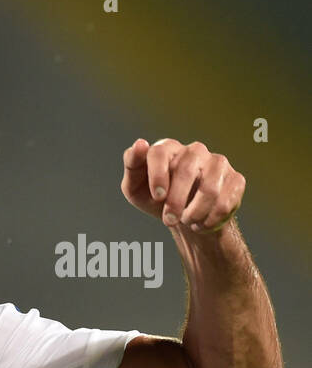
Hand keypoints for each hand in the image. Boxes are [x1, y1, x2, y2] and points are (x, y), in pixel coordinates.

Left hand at [121, 138, 244, 232]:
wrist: (184, 217)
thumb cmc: (155, 198)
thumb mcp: (135, 187)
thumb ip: (132, 167)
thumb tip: (140, 144)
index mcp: (168, 149)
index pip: (160, 152)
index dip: (158, 175)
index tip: (157, 197)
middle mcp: (195, 151)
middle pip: (186, 169)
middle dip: (176, 201)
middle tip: (169, 220)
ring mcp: (218, 163)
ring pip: (210, 189)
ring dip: (194, 213)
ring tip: (186, 220)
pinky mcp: (235, 179)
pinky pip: (225, 202)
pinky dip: (210, 220)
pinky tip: (201, 223)